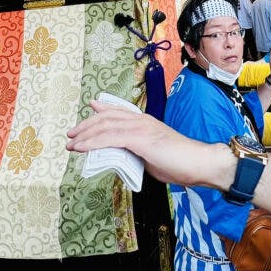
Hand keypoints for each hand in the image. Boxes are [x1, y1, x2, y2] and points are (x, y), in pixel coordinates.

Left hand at [66, 102, 227, 189]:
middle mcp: (141, 120)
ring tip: (71, 144)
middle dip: (86, 125)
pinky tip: (82, 148)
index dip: (103, 109)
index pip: (119, 112)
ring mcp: (141, 128)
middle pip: (107, 117)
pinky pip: (110, 138)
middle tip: (72, 134)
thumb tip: (124, 158)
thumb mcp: (153, 156)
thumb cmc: (181, 163)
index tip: (92, 107)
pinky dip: (93, 142)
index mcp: (146, 122)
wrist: (199, 162)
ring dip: (85, 136)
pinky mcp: (140, 139)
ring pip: (105, 127)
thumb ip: (138, 153)